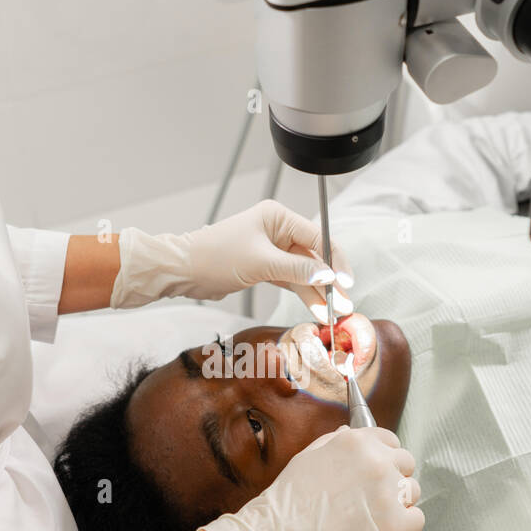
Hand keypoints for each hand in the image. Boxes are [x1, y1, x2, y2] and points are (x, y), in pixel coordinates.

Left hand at [109, 200, 353, 315]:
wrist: (184, 271)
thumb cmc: (216, 257)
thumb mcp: (261, 263)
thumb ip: (297, 270)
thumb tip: (328, 276)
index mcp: (278, 217)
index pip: (318, 238)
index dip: (335, 261)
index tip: (346, 284)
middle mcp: (278, 230)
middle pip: (313, 257)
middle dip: (329, 281)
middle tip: (345, 304)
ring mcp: (272, 250)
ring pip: (303, 272)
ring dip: (317, 292)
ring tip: (333, 312)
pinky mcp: (265, 267)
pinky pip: (291, 280)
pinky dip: (302, 294)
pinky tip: (316, 308)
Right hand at [202, 426, 423, 530]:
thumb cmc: (287, 503)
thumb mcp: (306, 458)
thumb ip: (334, 443)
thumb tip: (351, 435)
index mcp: (356, 442)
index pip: (390, 440)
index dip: (384, 457)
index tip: (377, 470)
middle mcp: (376, 462)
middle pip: (406, 464)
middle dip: (393, 479)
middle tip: (372, 498)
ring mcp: (388, 493)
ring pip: (414, 491)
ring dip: (399, 503)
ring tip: (373, 516)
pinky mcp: (396, 524)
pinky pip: (417, 519)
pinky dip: (403, 527)